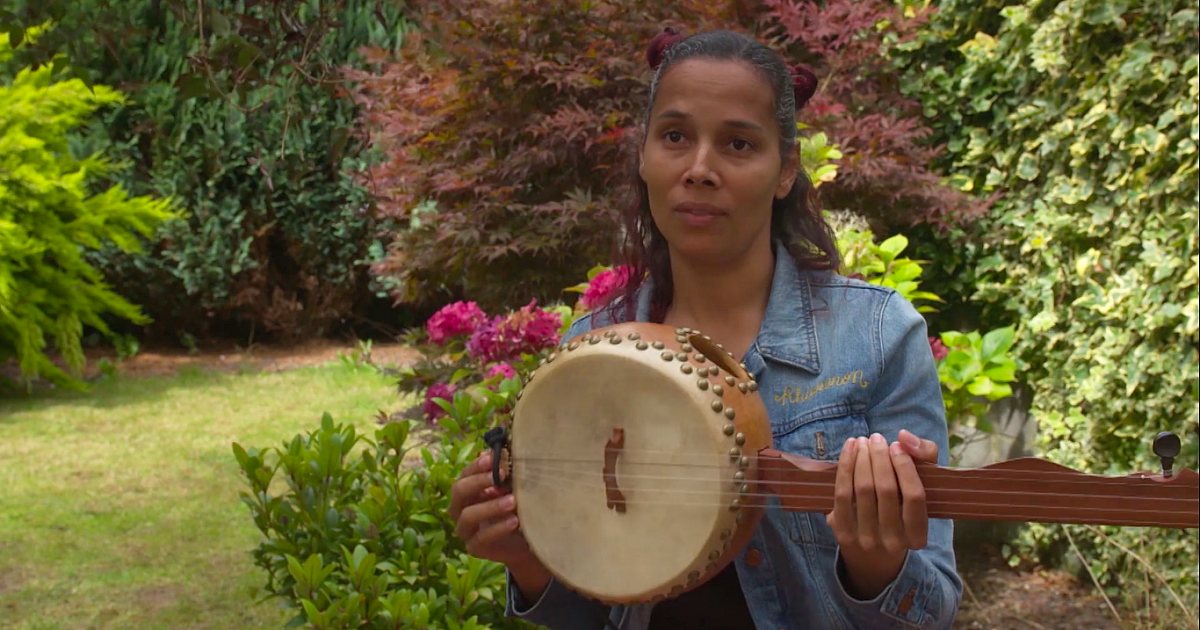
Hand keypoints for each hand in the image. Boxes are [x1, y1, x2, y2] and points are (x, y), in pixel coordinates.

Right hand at [449, 449, 550, 600]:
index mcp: (468, 491)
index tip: (494, 458)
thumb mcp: (513, 489)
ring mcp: (465, 530)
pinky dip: (498, 528)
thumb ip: (506, 475)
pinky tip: (514, 521)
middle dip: (479, 481)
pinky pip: (481, 538)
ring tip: (513, 501)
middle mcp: (460, 509)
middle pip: (459, 491)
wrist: (527, 541)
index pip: (465, 474)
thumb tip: (504, 452)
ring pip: (468, 515)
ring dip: (490, 506)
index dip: (477, 465)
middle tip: (501, 475)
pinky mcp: (474, 548)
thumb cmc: (517, 509)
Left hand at [825, 429, 938, 598]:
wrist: (871, 546)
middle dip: (880, 457)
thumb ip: (924, 456)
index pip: (915, 496)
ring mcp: (865, 539)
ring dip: (862, 458)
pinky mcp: (842, 530)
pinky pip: (842, 493)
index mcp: (918, 537)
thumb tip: (904, 436)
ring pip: (863, 489)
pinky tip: (850, 448)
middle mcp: (893, 542)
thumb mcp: (923, 484)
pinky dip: (845, 466)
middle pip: (886, 489)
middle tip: (877, 438)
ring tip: (863, 441)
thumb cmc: (902, 507)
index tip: (897, 445)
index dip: (905, 466)